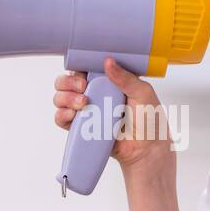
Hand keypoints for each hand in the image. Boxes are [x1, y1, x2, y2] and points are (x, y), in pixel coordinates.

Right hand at [52, 57, 174, 173]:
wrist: (147, 149)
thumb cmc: (149, 120)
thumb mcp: (143, 92)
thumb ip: (125, 77)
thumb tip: (108, 61)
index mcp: (107, 81)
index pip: (84, 68)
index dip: (79, 67)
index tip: (85, 72)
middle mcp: (94, 94)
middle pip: (67, 82)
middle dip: (68, 82)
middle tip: (82, 87)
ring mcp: (86, 111)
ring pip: (61, 98)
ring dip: (65, 98)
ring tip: (82, 104)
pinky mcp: (81, 128)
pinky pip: (61, 119)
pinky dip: (62, 115)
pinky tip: (73, 114)